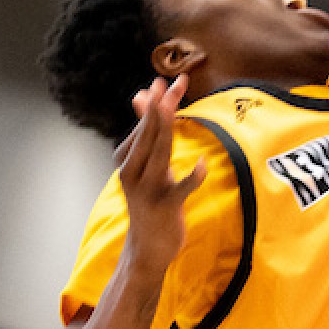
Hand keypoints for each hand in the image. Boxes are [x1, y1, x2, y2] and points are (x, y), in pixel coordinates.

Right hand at [114, 75, 206, 278]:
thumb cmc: (149, 201)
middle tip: (175, 81)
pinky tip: (201, 164)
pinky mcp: (165, 206)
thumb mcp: (144, 165)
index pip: (144, 126)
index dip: (157, 102)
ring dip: (167, 128)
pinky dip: (192, 177)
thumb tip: (140, 96)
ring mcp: (148, 189)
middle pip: (151, 134)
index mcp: (126, 160)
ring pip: (160, 154)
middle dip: (163, 106)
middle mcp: (133, 172)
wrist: (146, 248)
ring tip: (174, 105)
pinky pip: (180, 188)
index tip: (165, 80)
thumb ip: (145, 134)